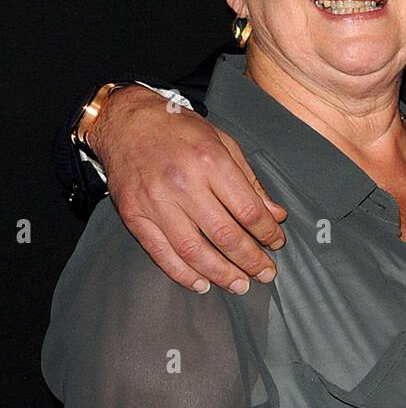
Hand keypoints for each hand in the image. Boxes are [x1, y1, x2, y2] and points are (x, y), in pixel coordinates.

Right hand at [88, 85, 286, 292]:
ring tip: (240, 285)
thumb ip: (250, 181)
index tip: (276, 242)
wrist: (126, 123)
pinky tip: (203, 283)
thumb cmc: (179, 130)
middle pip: (224, 234)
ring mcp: (155, 201)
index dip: (267, 232)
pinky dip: (183, 274)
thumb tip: (276, 215)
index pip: (247, 209)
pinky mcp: (135, 215)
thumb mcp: (223, 142)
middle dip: (250, 260)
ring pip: (194, 250)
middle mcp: (183, 183)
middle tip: (265, 273)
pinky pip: (162, 253)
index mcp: (210, 161)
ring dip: (221, 273)